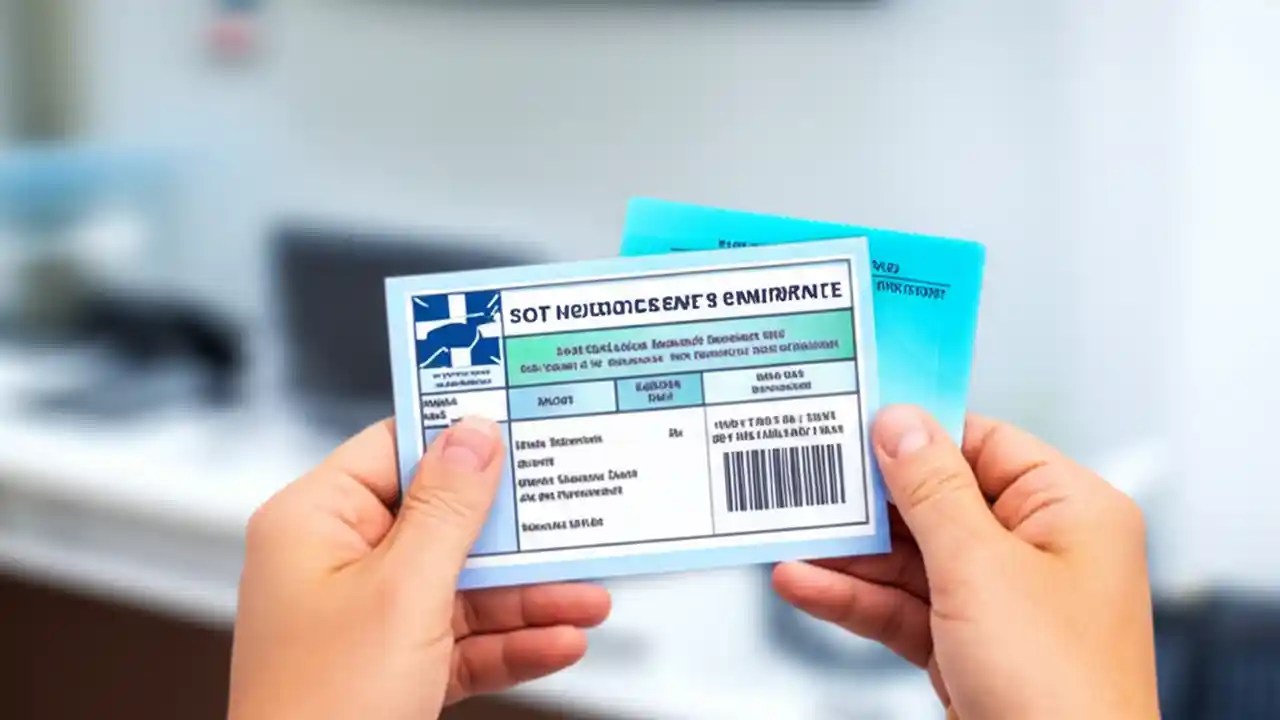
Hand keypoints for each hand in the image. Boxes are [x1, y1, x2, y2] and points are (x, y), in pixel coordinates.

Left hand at [229, 417, 610, 719]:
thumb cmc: (320, 707)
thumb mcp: (402, 594)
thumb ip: (447, 510)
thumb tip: (474, 436)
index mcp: (313, 523)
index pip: (395, 450)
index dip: (459, 437)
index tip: (520, 426)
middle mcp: (335, 563)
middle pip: (443, 523)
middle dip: (516, 538)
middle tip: (573, 522)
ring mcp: (366, 620)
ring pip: (463, 588)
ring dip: (529, 597)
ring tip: (589, 598)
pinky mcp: (392, 668)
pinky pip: (462, 640)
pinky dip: (511, 643)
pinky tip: (559, 642)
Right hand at [773, 406, 1158, 718]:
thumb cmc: (1061, 691)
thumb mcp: (982, 570)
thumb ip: (932, 492)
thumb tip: (901, 425)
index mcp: (1070, 511)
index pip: (982, 443)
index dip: (918, 430)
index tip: (856, 417)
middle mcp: (1041, 551)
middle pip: (938, 501)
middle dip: (870, 500)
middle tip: (808, 479)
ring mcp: (1003, 603)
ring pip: (913, 558)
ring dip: (851, 555)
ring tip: (790, 536)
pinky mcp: (970, 647)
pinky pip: (905, 607)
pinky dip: (856, 599)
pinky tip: (806, 585)